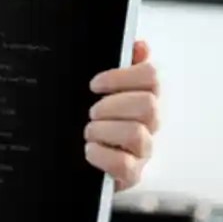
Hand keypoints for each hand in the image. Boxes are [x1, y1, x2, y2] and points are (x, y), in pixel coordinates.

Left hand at [86, 39, 160, 190]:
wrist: (71, 158)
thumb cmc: (92, 119)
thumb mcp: (100, 90)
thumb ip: (120, 66)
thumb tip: (140, 45)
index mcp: (143, 96)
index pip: (151, 77)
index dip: (122, 77)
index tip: (94, 84)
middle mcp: (149, 123)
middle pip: (147, 105)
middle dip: (112, 106)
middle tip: (92, 112)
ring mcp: (143, 151)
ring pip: (136, 134)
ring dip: (103, 130)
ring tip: (89, 133)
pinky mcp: (131, 175)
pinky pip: (124, 165)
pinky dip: (101, 155)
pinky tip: (89, 150)